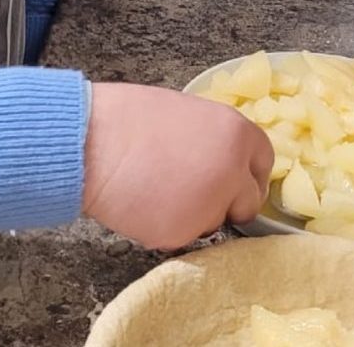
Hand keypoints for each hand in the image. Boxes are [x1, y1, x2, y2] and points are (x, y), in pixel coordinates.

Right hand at [81, 82, 273, 249]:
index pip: (264, 163)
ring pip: (213, 223)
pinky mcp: (180, 232)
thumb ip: (216, 140)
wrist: (89, 143)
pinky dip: (164, 228)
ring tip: (157, 192)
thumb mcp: (190, 115)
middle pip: (248, 202)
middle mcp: (233, 172)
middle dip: (228, 203)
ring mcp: (209, 205)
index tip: (235, 180)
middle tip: (195, 196)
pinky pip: (180, 237)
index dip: (246, 174)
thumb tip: (223, 159)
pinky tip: (142, 205)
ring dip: (194, 216)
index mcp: (239, 134)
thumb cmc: (128, 120)